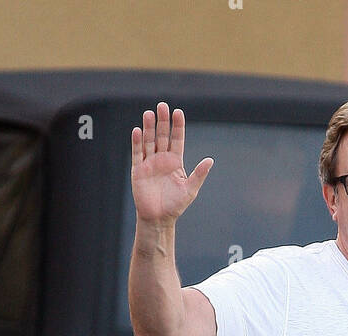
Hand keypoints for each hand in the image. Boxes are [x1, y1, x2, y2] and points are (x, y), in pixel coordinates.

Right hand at [131, 103, 213, 224]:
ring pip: (148, 141)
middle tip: (162, 106)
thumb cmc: (175, 205)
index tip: (178, 112)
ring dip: (148, 127)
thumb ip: (199, 174)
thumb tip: (211, 160)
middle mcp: (162, 159)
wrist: (158, 219)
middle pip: (161, 136)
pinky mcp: (138, 169)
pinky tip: (138, 130)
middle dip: (162, 121)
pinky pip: (137, 153)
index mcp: (175, 161)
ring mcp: (149, 163)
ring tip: (149, 113)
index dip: (177, 126)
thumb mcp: (190, 189)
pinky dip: (137, 142)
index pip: (177, 139)